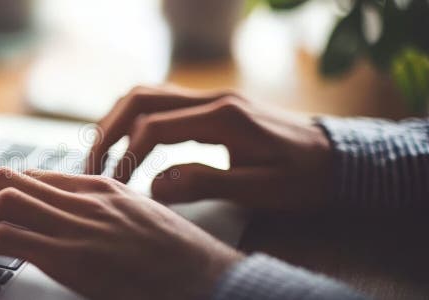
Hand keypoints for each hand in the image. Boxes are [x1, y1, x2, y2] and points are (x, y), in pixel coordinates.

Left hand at [0, 167, 243, 299]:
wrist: (211, 280)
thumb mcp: (143, 223)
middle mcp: (85, 198)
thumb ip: (107, 217)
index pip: (33, 176)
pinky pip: (5, 236)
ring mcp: (77, 224)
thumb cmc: (183, 261)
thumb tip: (76, 229)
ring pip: (0, 201)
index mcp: (102, 188)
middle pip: (8, 180)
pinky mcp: (70, 256)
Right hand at [85, 86, 332, 210]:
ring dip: (118, 120)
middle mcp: (213, 99)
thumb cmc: (306, 177)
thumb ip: (207, 183)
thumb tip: (155, 186)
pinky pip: (163, 102)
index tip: (116, 185)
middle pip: (142, 98)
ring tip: (102, 152)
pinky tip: (130, 143)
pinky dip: (137, 119)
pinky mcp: (213, 106)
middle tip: (92, 162)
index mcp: (224, 117)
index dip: (127, 155)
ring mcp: (212, 98)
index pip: (155, 126)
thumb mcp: (262, 189)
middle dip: (109, 129)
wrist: (338, 157)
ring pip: (148, 94)